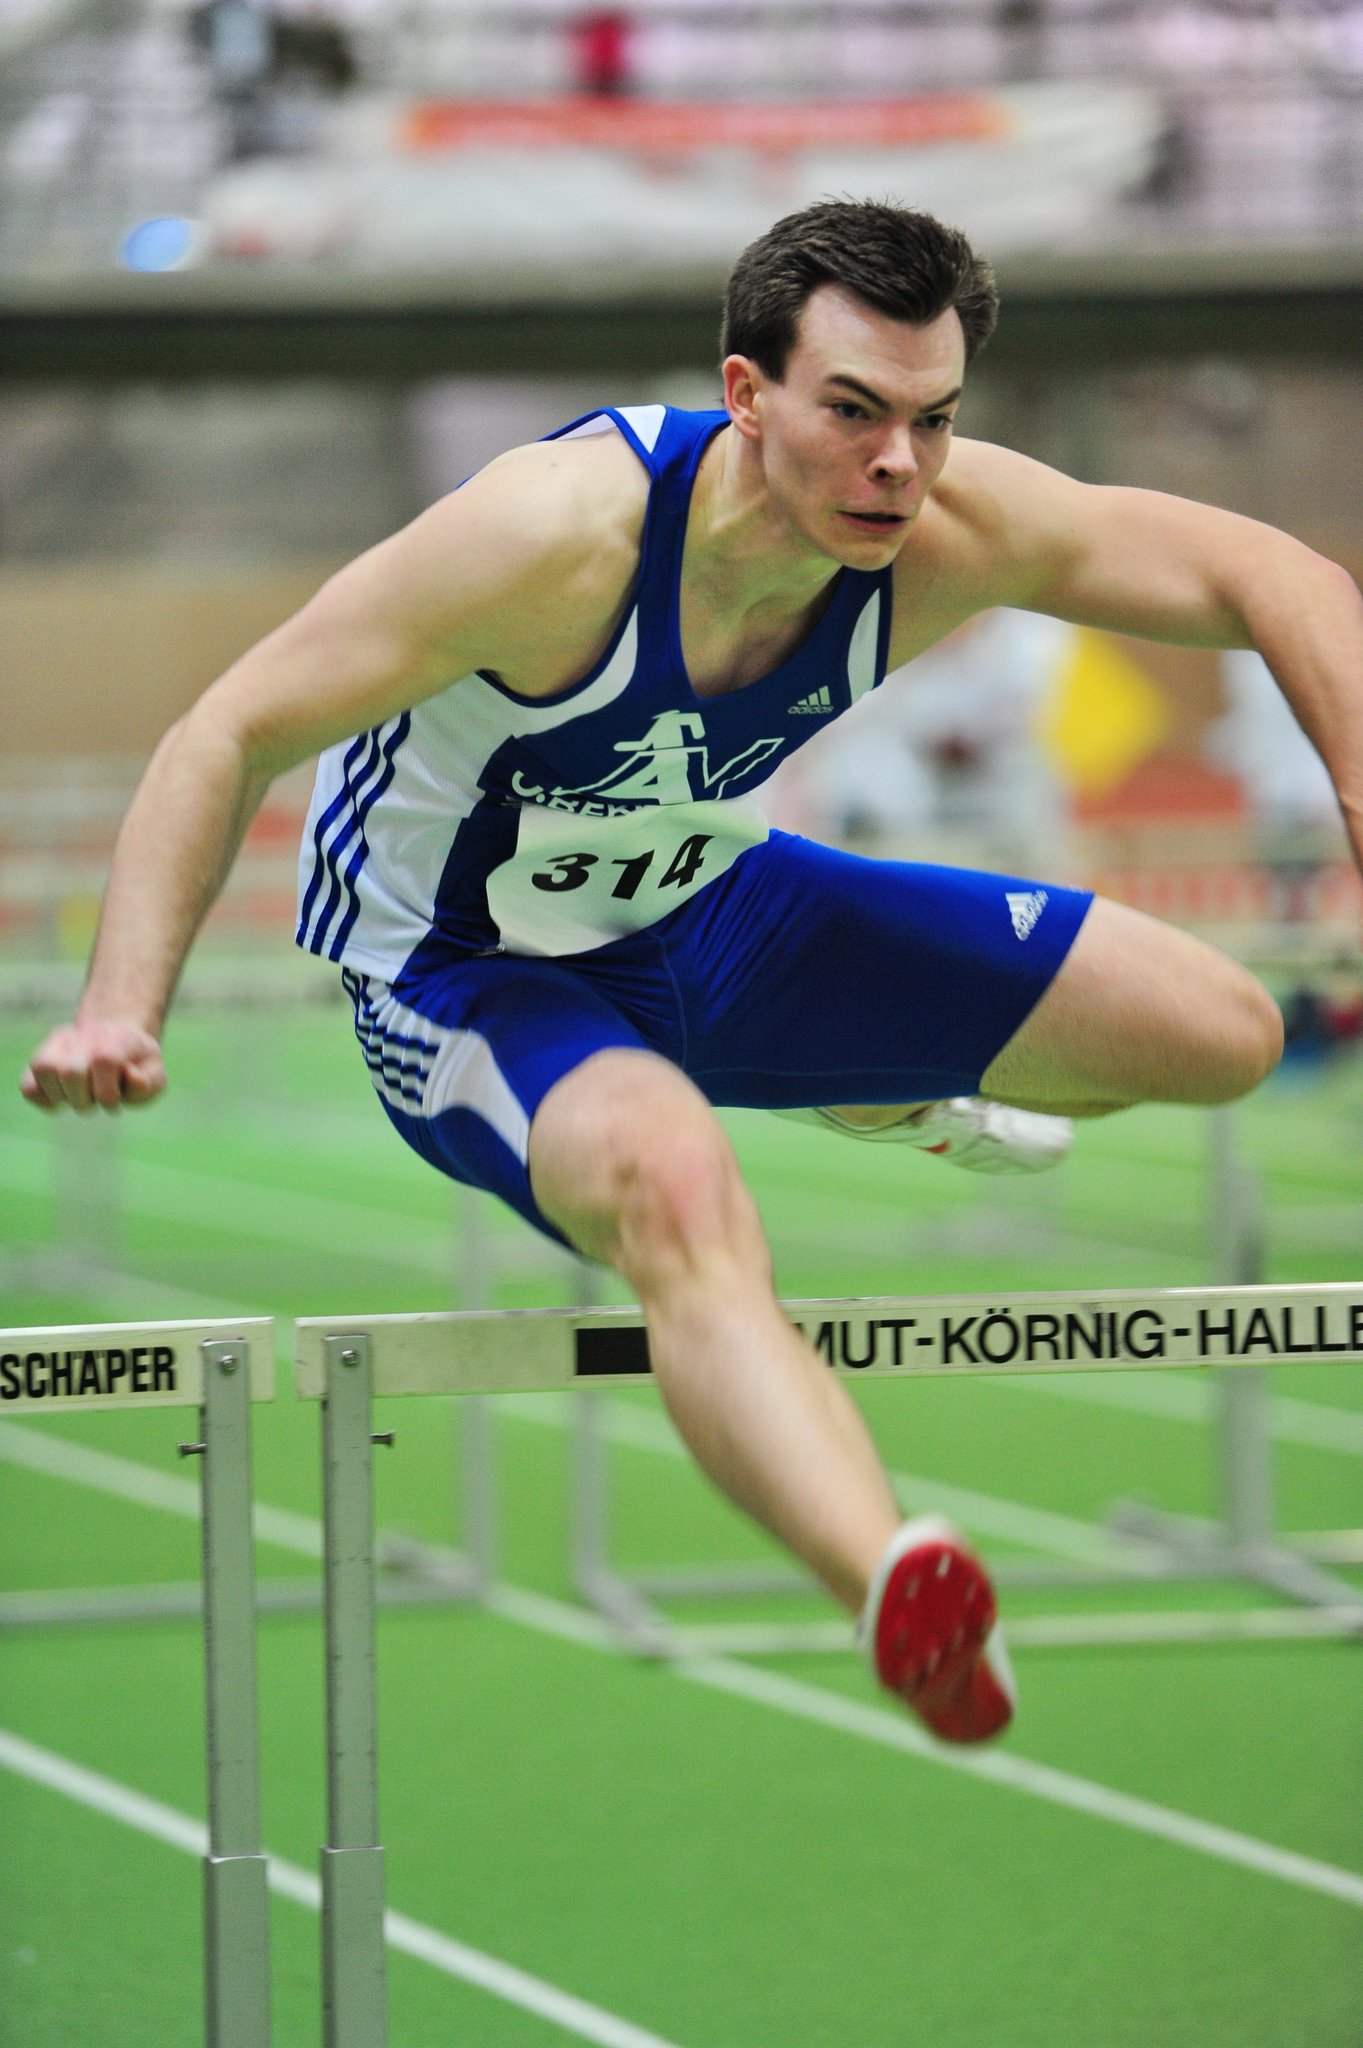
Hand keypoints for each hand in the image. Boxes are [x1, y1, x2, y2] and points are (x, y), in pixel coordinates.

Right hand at [20, 1019, 165, 1113]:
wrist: (115, 1039)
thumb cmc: (136, 1064)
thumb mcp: (154, 1074)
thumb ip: (149, 1083)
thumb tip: (130, 1080)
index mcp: (111, 1040)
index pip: (103, 1061)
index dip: (109, 1093)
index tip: (115, 1100)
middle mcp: (80, 1037)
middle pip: (70, 1071)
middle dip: (85, 1099)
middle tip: (95, 1100)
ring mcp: (55, 1046)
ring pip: (43, 1069)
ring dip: (62, 1096)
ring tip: (77, 1097)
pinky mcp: (38, 1061)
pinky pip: (28, 1086)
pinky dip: (43, 1099)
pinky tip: (60, 1100)